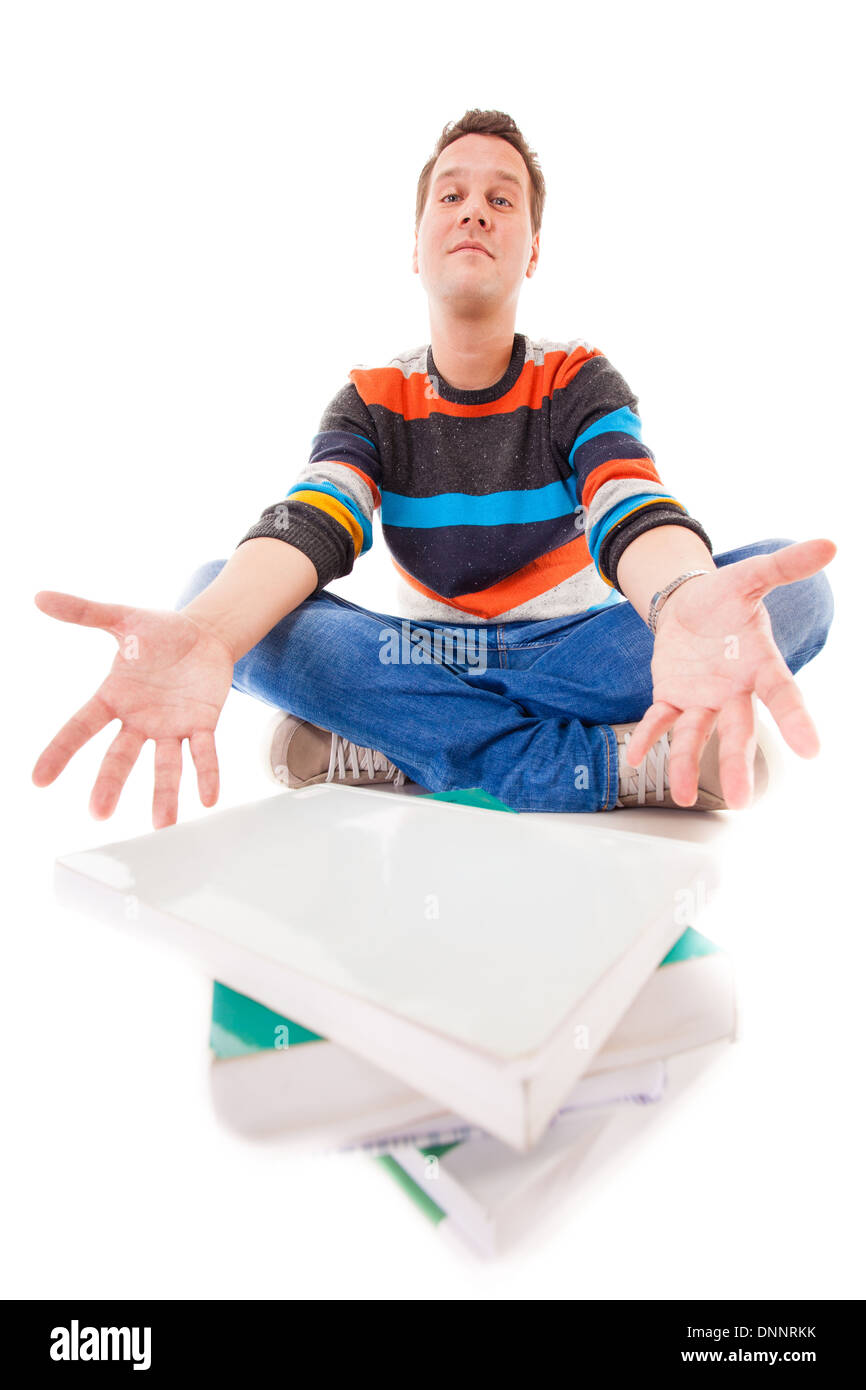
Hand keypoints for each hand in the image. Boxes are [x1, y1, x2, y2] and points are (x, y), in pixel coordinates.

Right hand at [31, 592, 234, 827]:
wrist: (204, 633)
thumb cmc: (159, 631)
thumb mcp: (121, 618)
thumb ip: (83, 612)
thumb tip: (39, 596)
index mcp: (113, 698)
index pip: (80, 728)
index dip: (60, 752)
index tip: (39, 780)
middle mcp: (138, 720)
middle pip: (121, 756)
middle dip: (110, 783)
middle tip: (98, 812)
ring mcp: (171, 727)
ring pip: (165, 765)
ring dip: (164, 794)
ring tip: (163, 824)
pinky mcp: (202, 724)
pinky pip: (204, 753)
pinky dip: (206, 774)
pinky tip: (207, 798)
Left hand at [625, 538, 836, 808]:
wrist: (690, 606)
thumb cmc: (726, 600)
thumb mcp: (751, 578)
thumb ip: (785, 566)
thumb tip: (830, 544)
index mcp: (759, 665)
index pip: (782, 695)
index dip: (796, 721)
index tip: (813, 751)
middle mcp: (733, 691)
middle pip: (738, 730)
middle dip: (738, 763)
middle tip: (743, 800)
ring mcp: (701, 699)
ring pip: (696, 736)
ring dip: (688, 765)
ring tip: (682, 795)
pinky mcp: (671, 698)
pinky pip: (658, 722)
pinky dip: (646, 738)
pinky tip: (633, 758)